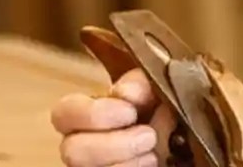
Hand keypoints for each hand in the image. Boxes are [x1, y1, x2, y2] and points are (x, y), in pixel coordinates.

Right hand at [51, 67, 168, 166]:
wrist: (179, 140)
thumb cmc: (161, 111)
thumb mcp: (153, 91)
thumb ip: (139, 84)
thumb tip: (125, 92)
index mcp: (84, 116)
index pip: (63, 113)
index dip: (92, 113)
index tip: (130, 112)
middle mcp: (80, 145)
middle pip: (72, 151)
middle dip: (114, 145)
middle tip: (149, 136)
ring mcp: (92, 166)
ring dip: (127, 163)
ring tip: (154, 154)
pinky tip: (153, 164)